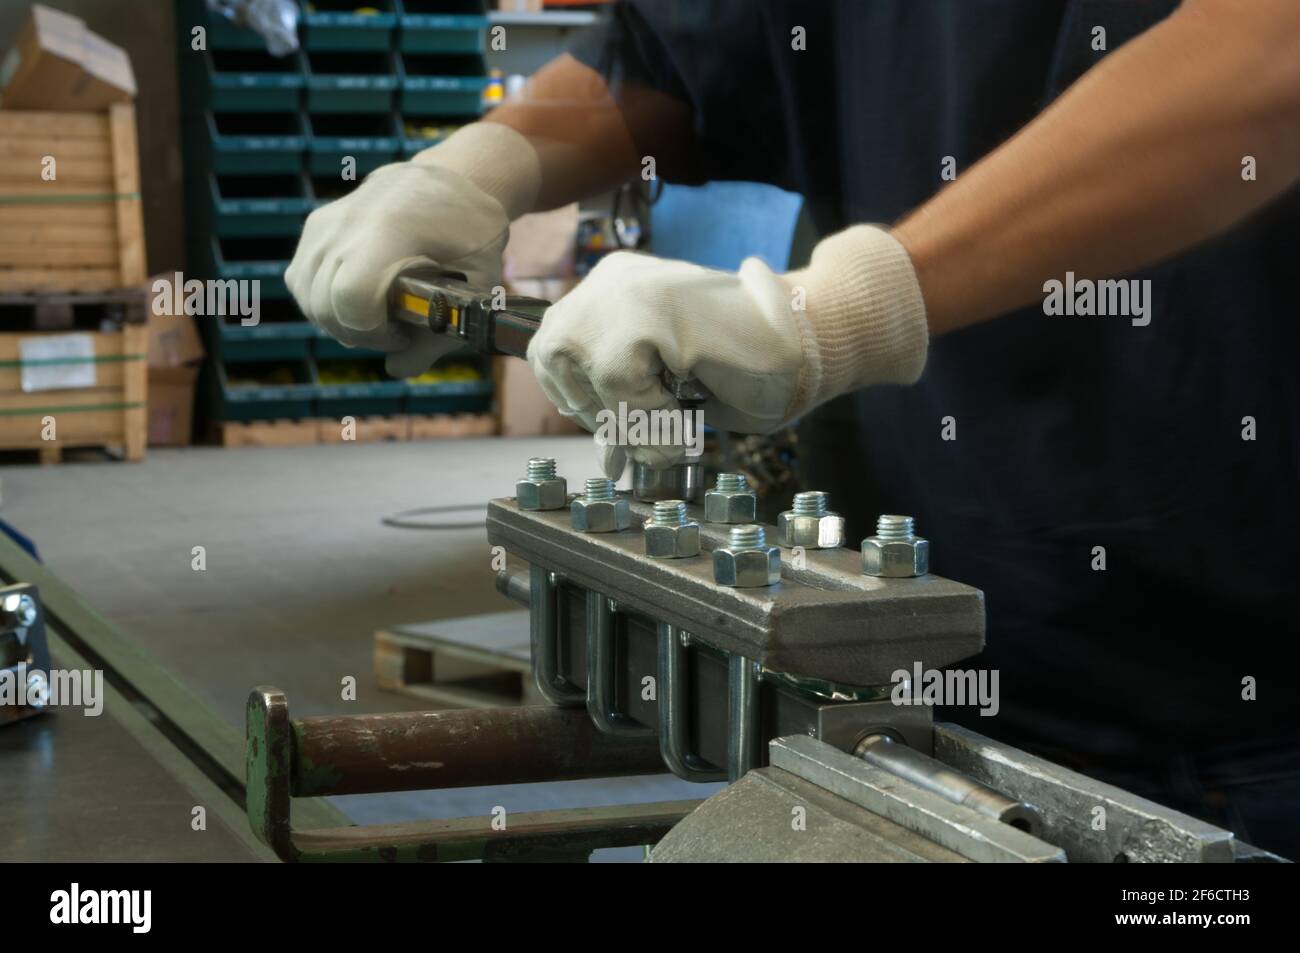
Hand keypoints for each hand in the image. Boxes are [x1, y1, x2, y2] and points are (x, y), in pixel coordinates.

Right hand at [286, 123, 539, 377]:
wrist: (449, 182)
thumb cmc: (471, 236)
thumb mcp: (478, 287)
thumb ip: (440, 337)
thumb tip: (397, 369)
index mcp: (391, 232)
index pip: (352, 297)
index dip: (373, 332)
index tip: (402, 333)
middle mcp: (348, 224)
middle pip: (323, 305)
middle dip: (358, 333)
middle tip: (394, 329)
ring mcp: (325, 225)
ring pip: (307, 296)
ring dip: (339, 320)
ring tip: (379, 313)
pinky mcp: (314, 228)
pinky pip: (301, 281)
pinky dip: (323, 301)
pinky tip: (358, 300)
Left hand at [527, 225, 929, 474]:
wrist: (810, 343)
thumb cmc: (744, 369)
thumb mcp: (665, 385)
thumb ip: (627, 404)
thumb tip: (604, 453)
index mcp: (612, 288)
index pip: (551, 346)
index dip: (573, 397)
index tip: (613, 428)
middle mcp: (615, 279)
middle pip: (554, 353)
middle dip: (592, 408)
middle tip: (644, 434)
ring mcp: (637, 290)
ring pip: (589, 369)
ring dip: (629, 417)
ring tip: (674, 432)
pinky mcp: (661, 312)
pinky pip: (622, 380)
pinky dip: (651, 415)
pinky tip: (688, 416)